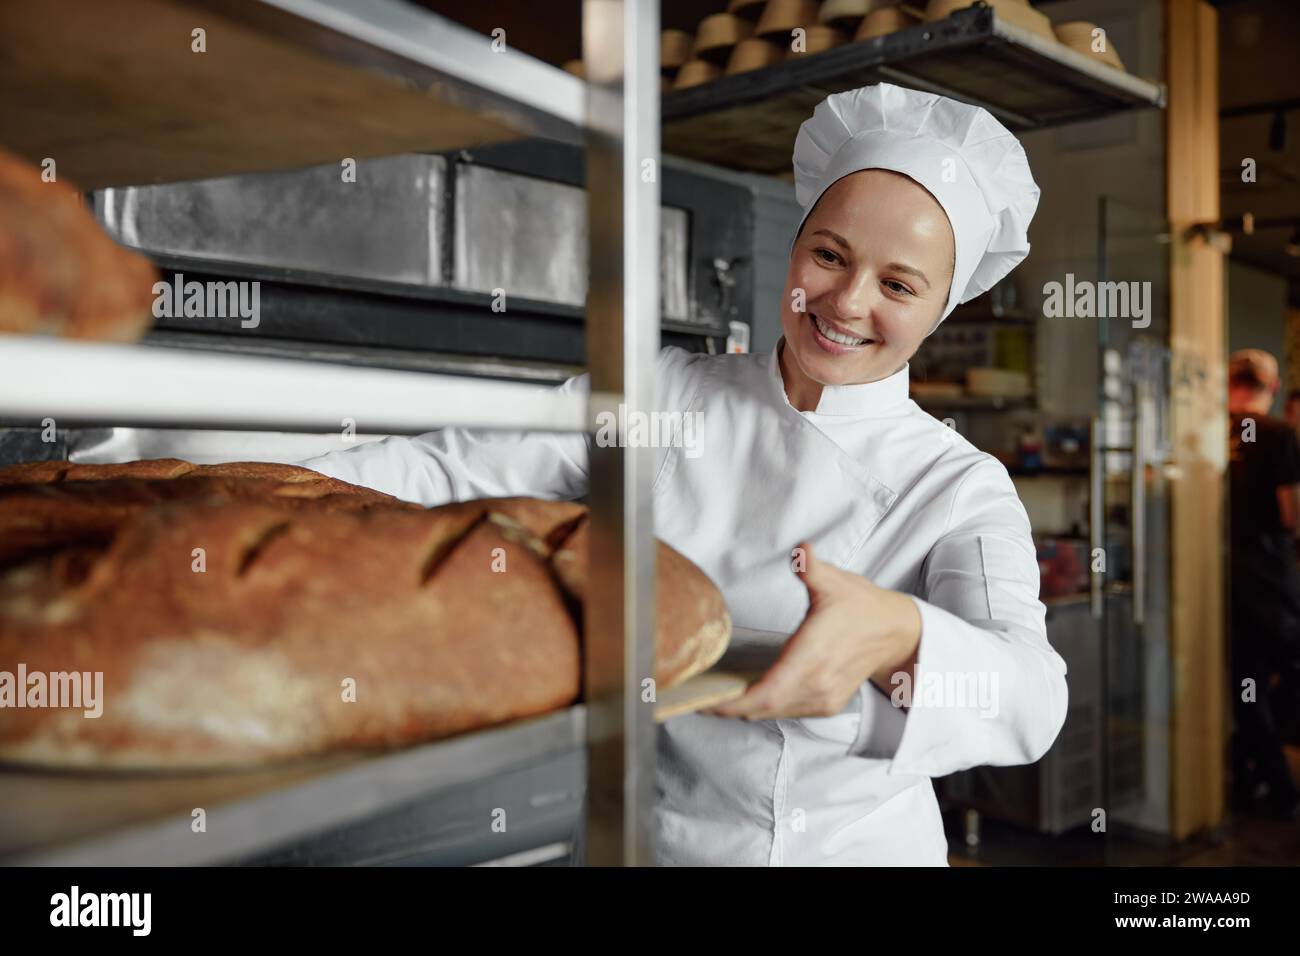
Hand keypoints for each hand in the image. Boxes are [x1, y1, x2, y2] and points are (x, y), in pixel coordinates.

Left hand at [707, 541, 921, 720]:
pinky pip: (787, 712)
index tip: (707, 700)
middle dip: (727, 706)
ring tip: (712, 696)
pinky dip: (763, 707)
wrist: (894, 632)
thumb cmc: (862, 606)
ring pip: (773, 713)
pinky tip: (744, 694)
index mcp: (813, 656)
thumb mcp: (835, 582)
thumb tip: (801, 550)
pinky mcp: (826, 704)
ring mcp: (823, 698)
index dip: (734, 703)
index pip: (767, 692)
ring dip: (743, 708)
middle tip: (695, 696)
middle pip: (762, 708)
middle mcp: (818, 684)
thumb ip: (812, 568)